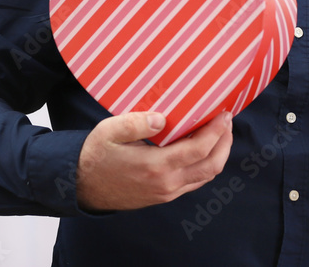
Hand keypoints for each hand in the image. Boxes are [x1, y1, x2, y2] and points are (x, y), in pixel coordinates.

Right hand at [76, 111, 232, 210]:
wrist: (81, 186)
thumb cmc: (96, 154)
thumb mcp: (110, 131)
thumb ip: (135, 123)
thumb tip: (161, 118)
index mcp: (156, 166)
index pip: (199, 149)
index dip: (217, 130)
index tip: (224, 113)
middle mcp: (166, 183)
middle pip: (211, 165)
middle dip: (225, 142)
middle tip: (227, 121)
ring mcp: (166, 193)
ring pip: (206, 176)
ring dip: (218, 154)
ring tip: (220, 132)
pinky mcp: (164, 196)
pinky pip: (194, 182)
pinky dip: (205, 164)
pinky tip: (202, 148)